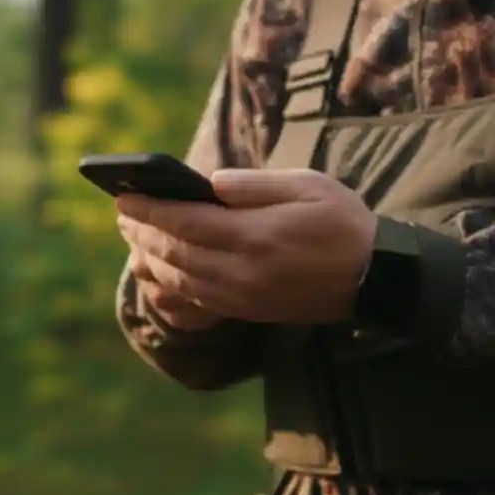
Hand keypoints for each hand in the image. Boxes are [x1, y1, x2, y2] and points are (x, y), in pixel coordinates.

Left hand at [115, 169, 376, 324]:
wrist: (373, 280)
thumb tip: (210, 182)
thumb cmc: (343, 223)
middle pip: (176, 253)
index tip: (125, 198)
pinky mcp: (247, 311)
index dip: (151, 211)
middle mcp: (243, 271)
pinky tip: (161, 271)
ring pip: (181, 280)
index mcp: (256, 235)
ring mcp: (243, 296)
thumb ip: (256, 185)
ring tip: (134, 239)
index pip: (187, 222)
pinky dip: (171, 285)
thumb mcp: (309, 186)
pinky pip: (197, 300)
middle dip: (143, 233)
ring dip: (151, 259)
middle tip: (121, 215)